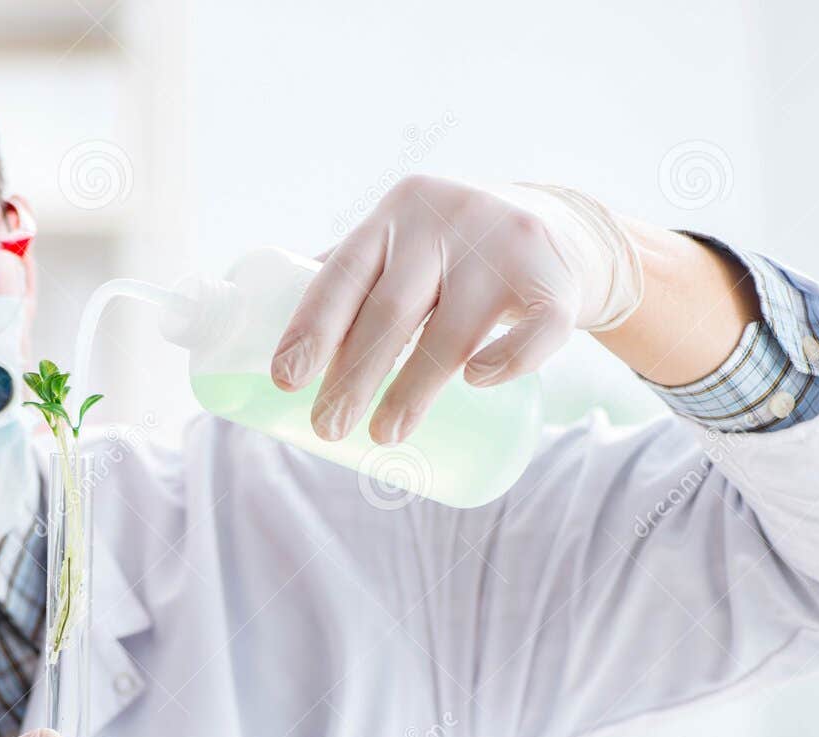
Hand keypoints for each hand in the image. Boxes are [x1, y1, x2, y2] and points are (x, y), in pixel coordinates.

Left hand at [270, 175, 643, 444]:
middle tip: (327, 428)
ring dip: (414, 391)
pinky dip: (507, 360)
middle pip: (392, 311)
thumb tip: (259, 329)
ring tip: (384, 437)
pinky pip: (535, 330)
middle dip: (354, 377)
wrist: (558, 230)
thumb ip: (347, 279)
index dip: (312, 328)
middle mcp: (444, 223)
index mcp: (392, 217)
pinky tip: (478, 383)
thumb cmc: (451, 254)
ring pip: (452, 332)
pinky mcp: (556, 283)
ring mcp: (504, 249)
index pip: (343, 274)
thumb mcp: (400, 246)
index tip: (285, 381)